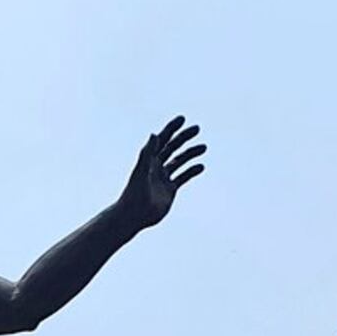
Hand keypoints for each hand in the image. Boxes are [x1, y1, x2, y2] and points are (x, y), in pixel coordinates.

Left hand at [118, 116, 205, 230]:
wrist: (132, 217)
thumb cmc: (133, 195)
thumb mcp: (141, 172)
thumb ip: (147, 153)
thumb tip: (154, 134)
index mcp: (148, 160)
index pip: (162, 140)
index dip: (171, 128)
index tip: (182, 119)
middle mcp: (156, 167)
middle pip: (172, 147)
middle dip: (184, 137)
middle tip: (197, 129)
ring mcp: (163, 178)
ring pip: (179, 162)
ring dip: (191, 153)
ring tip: (203, 147)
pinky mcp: (169, 190)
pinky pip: (183, 177)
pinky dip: (192, 171)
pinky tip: (201, 166)